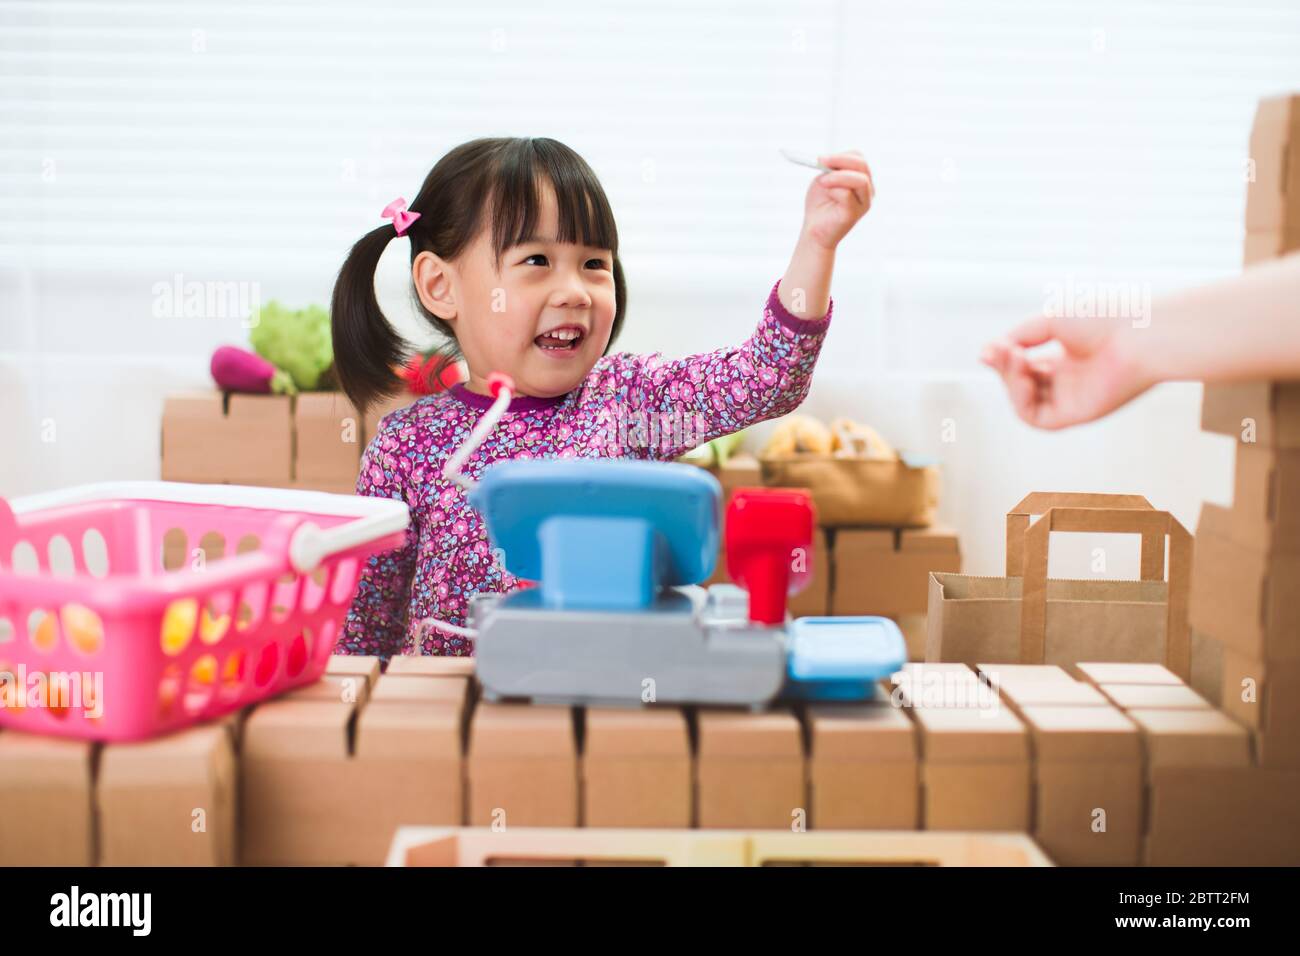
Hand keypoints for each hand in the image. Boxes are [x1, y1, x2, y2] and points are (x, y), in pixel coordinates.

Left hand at [801, 150, 873, 249]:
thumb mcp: (824, 180)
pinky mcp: (854, 214)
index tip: (820, 159)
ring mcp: (864, 203)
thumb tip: (829, 159)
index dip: (841, 156)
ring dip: (837, 177)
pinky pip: (847, 194)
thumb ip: (831, 169)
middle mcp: (868, 191)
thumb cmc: (820, 205)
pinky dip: (833, 190)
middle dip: (840, 160)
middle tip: (820, 162)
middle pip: (863, 165)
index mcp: (862, 179)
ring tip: (822, 182)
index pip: (859, 159)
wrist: (814, 231)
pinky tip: (827, 196)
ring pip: (860, 180)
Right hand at [980, 314, 1150, 429]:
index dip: (1005, 358)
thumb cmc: (1105, 319)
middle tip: (1000, 351)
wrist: (1138, 332)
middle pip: (1021, 384)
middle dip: (1004, 368)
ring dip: (1010, 382)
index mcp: (1068, 359)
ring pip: (1024, 402)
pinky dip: (1021, 399)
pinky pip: (1036, 418)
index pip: (1024, 366)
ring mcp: (1073, 399)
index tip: (994, 346)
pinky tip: (1024, 376)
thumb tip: (986, 353)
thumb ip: (1017, 339)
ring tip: (1013, 359)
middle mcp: (1070, 382)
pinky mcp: (1076, 415)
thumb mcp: (1049, 322)